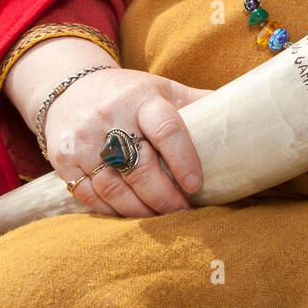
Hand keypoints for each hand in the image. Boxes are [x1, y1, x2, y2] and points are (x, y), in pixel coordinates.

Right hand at [39, 65, 212, 217]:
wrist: (69, 89)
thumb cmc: (129, 93)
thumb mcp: (162, 88)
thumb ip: (196, 102)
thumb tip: (242, 111)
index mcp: (141, 98)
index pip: (166, 128)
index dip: (183, 158)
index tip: (196, 184)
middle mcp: (110, 118)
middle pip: (138, 166)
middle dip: (163, 196)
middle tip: (182, 212)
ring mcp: (82, 141)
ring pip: (113, 187)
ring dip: (140, 210)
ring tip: (162, 219)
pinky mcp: (64, 161)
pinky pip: (90, 195)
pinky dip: (113, 211)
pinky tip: (132, 216)